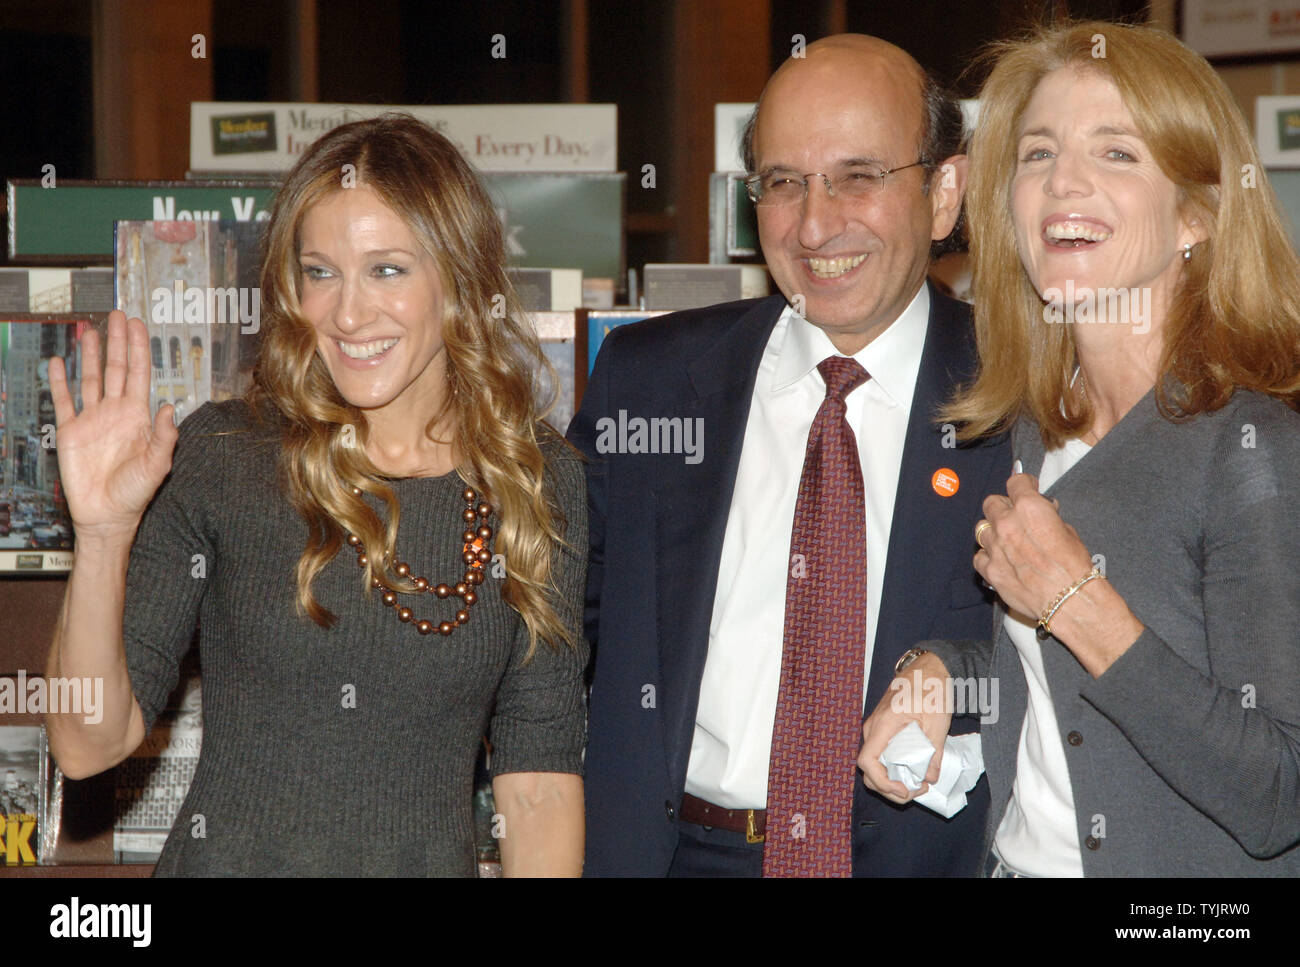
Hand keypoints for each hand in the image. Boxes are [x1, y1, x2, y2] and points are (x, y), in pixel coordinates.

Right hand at [50, 311, 177, 544]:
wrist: (106, 515)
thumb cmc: (135, 494)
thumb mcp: (157, 466)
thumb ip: (165, 437)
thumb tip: (172, 408)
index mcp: (139, 417)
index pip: (139, 374)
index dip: (139, 349)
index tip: (139, 325)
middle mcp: (116, 412)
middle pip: (116, 368)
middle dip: (118, 342)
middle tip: (117, 315)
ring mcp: (93, 419)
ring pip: (90, 378)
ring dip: (89, 354)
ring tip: (90, 330)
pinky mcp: (70, 431)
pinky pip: (64, 400)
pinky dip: (59, 381)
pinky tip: (57, 363)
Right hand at [858, 652, 952, 803]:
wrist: (928, 668)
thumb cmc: (931, 688)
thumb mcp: (938, 723)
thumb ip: (933, 753)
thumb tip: (930, 779)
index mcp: (884, 724)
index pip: (866, 761)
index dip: (882, 782)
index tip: (904, 789)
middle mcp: (873, 728)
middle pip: (868, 769)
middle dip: (888, 788)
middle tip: (916, 791)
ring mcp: (875, 728)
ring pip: (873, 763)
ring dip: (890, 780)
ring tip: (916, 784)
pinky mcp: (882, 729)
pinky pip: (879, 754)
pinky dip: (891, 769)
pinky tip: (911, 771)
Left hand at [973, 473, 1092, 624]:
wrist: (1069, 598)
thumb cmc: (1073, 567)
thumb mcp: (1068, 530)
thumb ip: (1047, 517)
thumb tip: (1042, 514)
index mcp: (1029, 508)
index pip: (1015, 482)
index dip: (1022, 484)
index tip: (1025, 487)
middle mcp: (1007, 524)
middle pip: (991, 503)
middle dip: (1002, 506)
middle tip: (1012, 515)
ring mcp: (995, 547)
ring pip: (981, 529)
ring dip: (992, 532)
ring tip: (1006, 540)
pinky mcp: (990, 569)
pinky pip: (979, 556)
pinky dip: (987, 556)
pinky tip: (999, 559)